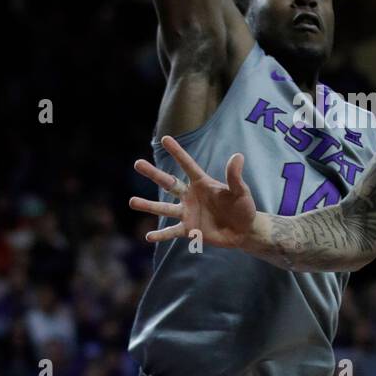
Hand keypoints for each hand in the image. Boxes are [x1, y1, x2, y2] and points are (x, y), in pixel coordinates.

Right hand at [130, 134, 256, 248]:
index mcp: (202, 183)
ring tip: (131, 202)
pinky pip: (172, 232)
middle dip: (153, 174)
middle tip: (137, 163)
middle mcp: (190, 196)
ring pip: (164, 208)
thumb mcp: (241, 191)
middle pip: (168, 183)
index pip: (188, 165)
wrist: (244, 230)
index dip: (177, 152)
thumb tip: (237, 156)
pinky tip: (148, 237)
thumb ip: (235, 176)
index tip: (165, 138)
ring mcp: (188, 213)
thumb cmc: (243, 207)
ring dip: (148, 206)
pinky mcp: (190, 230)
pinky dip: (161, 235)